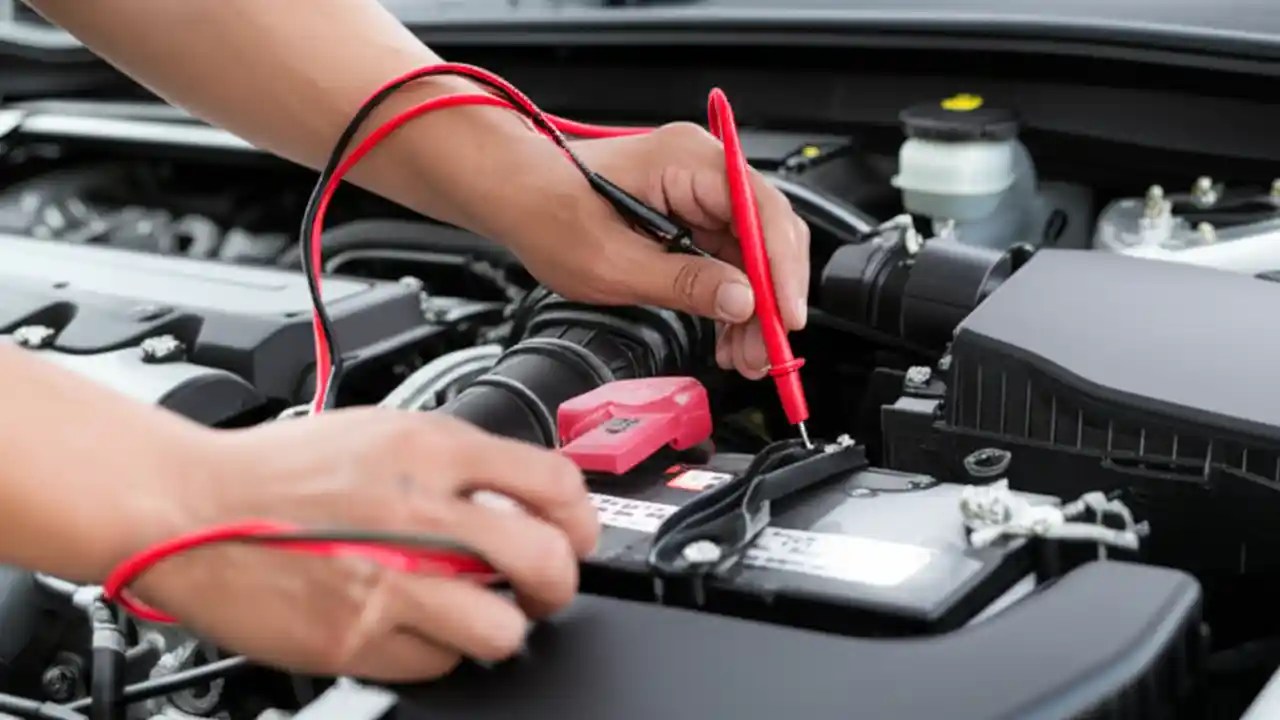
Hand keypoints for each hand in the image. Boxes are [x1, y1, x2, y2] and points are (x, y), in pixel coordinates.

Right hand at [125, 409, 597, 681]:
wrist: (193, 510)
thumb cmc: (281, 472)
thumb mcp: (383, 431)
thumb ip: (458, 459)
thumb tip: (525, 491)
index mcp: (430, 449)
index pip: (554, 482)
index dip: (580, 517)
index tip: (576, 534)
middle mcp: (419, 514)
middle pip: (545, 562)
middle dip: (560, 583)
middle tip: (545, 587)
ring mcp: (390, 582)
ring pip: (501, 629)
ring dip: (501, 625)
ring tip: (478, 612)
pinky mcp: (358, 638)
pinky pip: (437, 663)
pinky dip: (437, 649)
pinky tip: (415, 624)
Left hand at [503, 123, 810, 379]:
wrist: (514, 194)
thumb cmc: (547, 210)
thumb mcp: (613, 263)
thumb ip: (684, 283)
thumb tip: (742, 302)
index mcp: (687, 160)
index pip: (762, 212)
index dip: (782, 270)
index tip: (785, 318)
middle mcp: (702, 167)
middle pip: (766, 234)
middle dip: (770, 298)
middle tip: (766, 352)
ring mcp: (697, 190)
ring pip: (751, 253)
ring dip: (752, 306)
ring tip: (746, 355)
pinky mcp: (690, 213)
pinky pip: (727, 257)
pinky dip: (730, 297)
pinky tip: (728, 333)